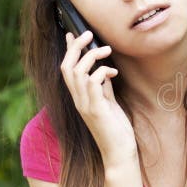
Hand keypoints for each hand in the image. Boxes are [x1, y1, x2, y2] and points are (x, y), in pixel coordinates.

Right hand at [60, 31, 137, 166]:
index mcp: (79, 98)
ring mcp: (85, 105)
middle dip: (75, 47)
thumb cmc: (115, 129)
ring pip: (77, 72)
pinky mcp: (96, 110)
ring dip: (91, 56)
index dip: (68, 51)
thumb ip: (103, 87)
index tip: (73, 33)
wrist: (119, 153)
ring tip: (106, 50)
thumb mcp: (108, 103)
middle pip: (67, 67)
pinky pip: (92, 84)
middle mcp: (78, 100)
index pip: (66, 69)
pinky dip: (102, 72)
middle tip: (88, 33)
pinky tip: (113, 72)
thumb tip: (104, 70)